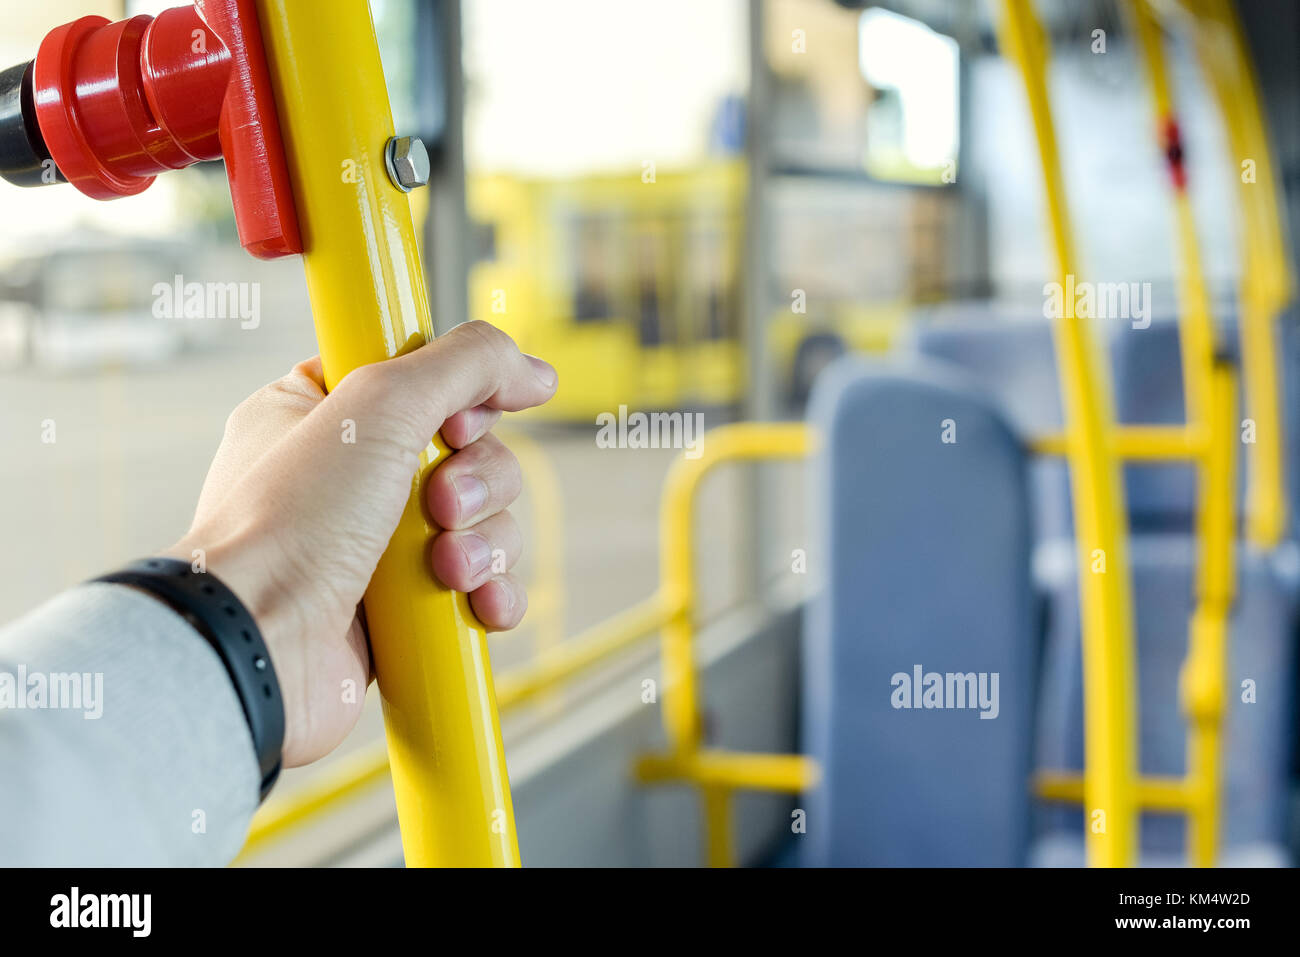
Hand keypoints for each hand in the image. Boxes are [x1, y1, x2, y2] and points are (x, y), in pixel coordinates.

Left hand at [163, 321, 556, 766]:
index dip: (460, 400)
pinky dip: (492, 591)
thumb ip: (465, 364)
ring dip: (484, 542)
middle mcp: (351, 476)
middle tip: (440, 505)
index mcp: (322, 412)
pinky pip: (482, 584)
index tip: (456, 424)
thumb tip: (534, 369)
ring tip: (445, 567)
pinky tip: (479, 602)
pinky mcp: (404, 606)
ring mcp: (378, 544)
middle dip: (477, 482)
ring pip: (485, 520)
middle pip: (472, 452)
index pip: (423, 378)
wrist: (262, 643)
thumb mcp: (379, 404)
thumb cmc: (289, 524)